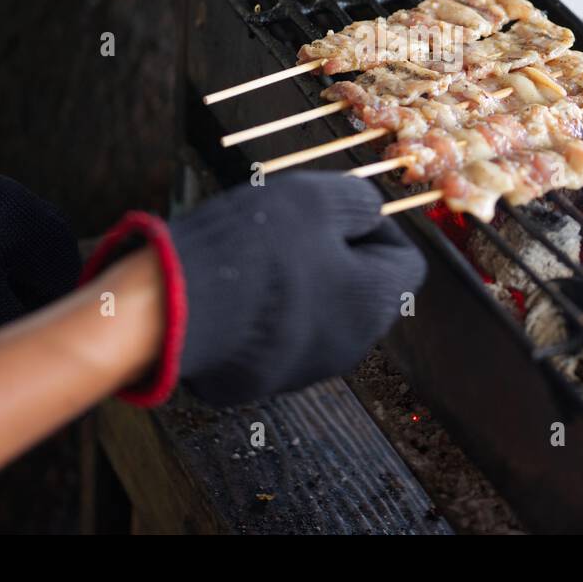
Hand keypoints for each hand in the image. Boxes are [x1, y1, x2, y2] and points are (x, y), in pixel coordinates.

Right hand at [167, 171, 425, 404]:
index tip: (338, 211)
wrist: (176, 310)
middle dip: (337, 257)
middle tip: (293, 231)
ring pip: (320, 317)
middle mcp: (351, 347)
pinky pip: (276, 340)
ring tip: (257, 258)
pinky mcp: (259, 383)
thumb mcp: (317, 198)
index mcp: (375, 302)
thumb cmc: (255, 247)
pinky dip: (265, 316)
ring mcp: (304, 371)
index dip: (377, 227)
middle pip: (363, 291)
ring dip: (301, 287)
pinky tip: (234, 291)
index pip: (406, 261)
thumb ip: (359, 202)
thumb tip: (370, 212)